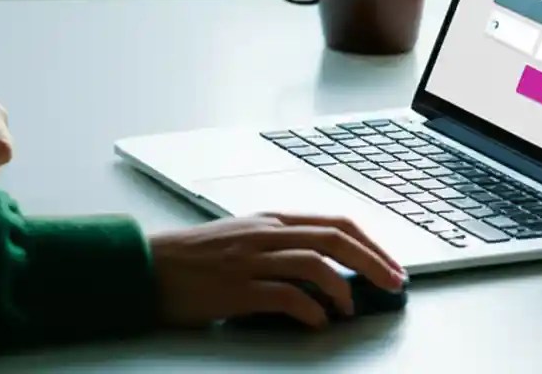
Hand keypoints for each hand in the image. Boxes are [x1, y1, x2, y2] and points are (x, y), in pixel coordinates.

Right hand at [151, 213, 406, 328]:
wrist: (148, 266)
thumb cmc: (196, 257)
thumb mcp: (245, 236)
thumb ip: (282, 244)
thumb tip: (327, 266)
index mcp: (272, 219)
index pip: (336, 222)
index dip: (371, 244)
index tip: (392, 266)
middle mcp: (267, 233)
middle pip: (334, 238)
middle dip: (373, 263)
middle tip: (394, 285)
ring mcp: (251, 259)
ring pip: (314, 262)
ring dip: (342, 288)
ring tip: (351, 309)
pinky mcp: (236, 288)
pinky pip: (284, 296)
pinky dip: (309, 310)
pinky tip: (317, 322)